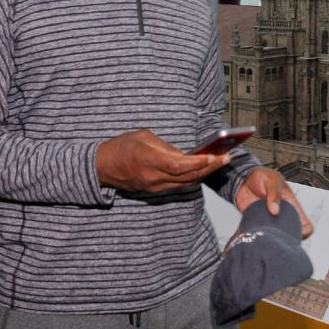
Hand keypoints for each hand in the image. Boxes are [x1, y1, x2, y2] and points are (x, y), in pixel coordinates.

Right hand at [95, 129, 229, 192]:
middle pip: (187, 177)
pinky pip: (178, 185)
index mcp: (149, 161)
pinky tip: (203, 169)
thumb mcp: (144, 137)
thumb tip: (185, 153)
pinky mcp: (154, 191)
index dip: (198, 162)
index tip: (214, 156)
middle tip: (226, 158)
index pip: (179, 165)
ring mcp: (154, 187)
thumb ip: (166, 146)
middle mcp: (153, 178)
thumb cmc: (122, 147)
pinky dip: (192, 178)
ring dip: (204, 174)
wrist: (102, 167)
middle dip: (209, 168)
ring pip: (185, 183)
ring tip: (220, 162)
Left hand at [235, 168, 313, 238]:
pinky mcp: (258, 222)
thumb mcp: (272, 180)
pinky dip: (260, 234)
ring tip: (267, 231)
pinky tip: (257, 230)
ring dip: (273, 235)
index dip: (304, 230)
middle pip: (291, 232)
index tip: (298, 233)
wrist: (243, 180)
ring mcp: (270, 219)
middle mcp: (282, 214)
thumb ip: (275, 194)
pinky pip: (262, 232)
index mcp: (291, 204)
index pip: (304, 222)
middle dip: (287, 236)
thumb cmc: (262, 176)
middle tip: (279, 233)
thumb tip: (275, 210)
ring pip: (276, 235)